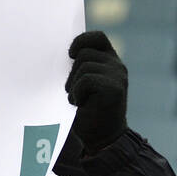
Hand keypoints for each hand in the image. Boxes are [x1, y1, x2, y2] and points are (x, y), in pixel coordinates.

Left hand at [65, 31, 128, 153]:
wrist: (99, 138)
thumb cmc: (84, 110)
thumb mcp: (80, 82)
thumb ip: (78, 66)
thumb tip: (58, 52)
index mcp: (109, 61)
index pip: (97, 37)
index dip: (82, 41)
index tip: (70, 54)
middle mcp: (117, 66)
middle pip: (84, 54)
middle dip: (72, 73)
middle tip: (75, 92)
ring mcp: (118, 76)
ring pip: (84, 67)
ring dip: (74, 85)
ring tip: (79, 100)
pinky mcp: (116, 88)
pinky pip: (86, 80)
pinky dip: (77, 93)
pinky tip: (81, 104)